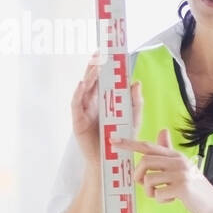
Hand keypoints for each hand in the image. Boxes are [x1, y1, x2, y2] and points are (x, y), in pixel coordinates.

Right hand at [72, 52, 142, 168]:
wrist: (111, 161)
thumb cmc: (121, 140)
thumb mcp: (133, 119)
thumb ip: (135, 102)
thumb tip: (136, 82)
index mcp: (105, 100)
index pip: (103, 80)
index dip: (105, 66)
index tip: (109, 51)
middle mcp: (93, 103)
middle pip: (92, 80)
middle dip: (95, 65)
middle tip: (100, 52)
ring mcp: (84, 110)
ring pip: (84, 89)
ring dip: (89, 76)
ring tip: (95, 64)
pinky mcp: (78, 120)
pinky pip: (76, 103)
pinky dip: (79, 92)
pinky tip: (83, 83)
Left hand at [113, 128, 212, 212]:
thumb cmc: (196, 189)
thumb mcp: (183, 167)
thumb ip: (169, 152)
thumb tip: (163, 131)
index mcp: (176, 156)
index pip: (148, 146)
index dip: (129, 144)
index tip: (113, 141)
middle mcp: (178, 162)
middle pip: (145, 162)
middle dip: (139, 176)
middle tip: (145, 186)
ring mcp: (181, 174)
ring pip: (149, 180)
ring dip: (151, 192)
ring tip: (162, 195)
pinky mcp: (182, 188)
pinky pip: (158, 193)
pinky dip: (161, 200)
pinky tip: (172, 200)